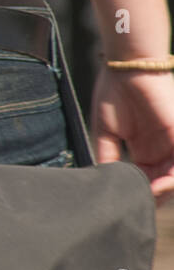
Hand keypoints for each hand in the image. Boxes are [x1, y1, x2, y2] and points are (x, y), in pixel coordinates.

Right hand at [91, 66, 173, 204]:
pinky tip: (160, 184)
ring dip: (165, 190)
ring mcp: (172, 143)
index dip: (138, 194)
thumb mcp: (105, 133)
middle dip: (153, 196)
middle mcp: (161, 150)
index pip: (145, 180)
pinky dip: (173, 177)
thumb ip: (106, 157)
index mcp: (144, 151)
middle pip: (162, 183)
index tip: (124, 202)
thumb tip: (102, 181)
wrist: (126, 68)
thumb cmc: (113, 94)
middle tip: (139, 202)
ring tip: (150, 195)